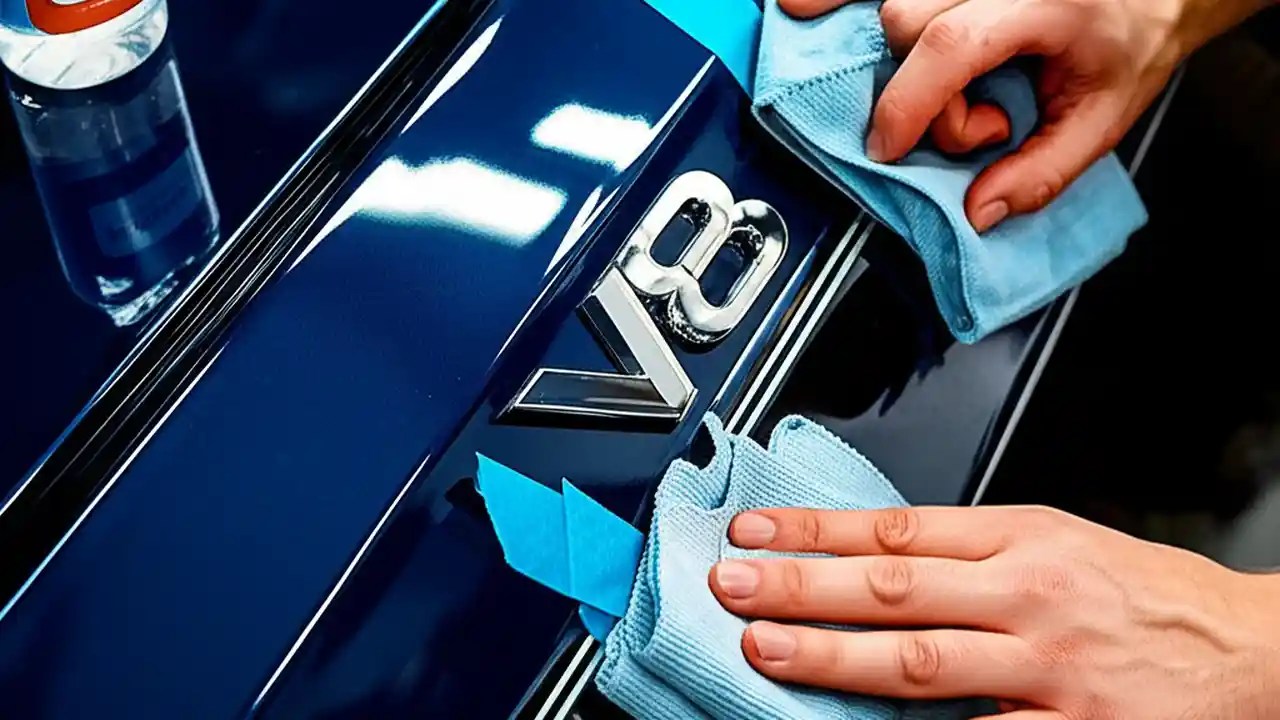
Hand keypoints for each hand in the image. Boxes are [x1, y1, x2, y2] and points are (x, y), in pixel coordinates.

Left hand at [708, 506, 1279, 718]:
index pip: (894, 526)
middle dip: (801, 586)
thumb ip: (966, 550)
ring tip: (765, 647)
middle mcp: (1026, 594)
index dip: (815, 530)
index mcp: (1019, 536)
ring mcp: (1045, 667)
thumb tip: (869, 555)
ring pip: (920, 659)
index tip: (754, 530)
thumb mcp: (1052, 539)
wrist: (1244, 646)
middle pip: (892, 586)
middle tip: (732, 583)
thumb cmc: (1139, 589)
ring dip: (833, 655)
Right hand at [779, 0, 1268, 230]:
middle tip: (974, 113)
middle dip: (919, 85)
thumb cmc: (1130, 42)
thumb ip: (1043, 172)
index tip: (889, 149)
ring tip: (908, 74)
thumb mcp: (1104, 119)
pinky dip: (839, 1)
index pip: (952, 45)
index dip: (908, 103)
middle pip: (907, 19)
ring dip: (889, 46)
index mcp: (1046, 5)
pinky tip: (801, 8)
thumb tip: (977, 211)